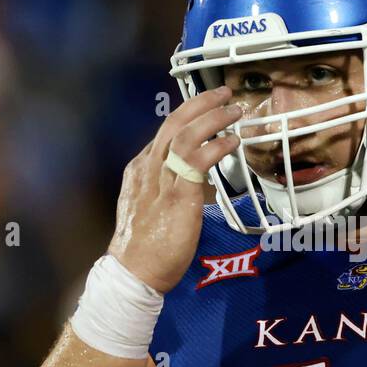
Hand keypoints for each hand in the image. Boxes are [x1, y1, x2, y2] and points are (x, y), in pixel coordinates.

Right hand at [106, 86, 243, 292]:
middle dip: (200, 103)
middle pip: (173, 123)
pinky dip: (217, 146)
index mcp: (140, 171)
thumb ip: (170, 191)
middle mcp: (147, 169)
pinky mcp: (177, 196)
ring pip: (186, 134)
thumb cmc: (146, 249)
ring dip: (213, 117)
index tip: (206, 108)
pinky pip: (198, 160)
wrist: (133, 272)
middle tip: (222, 93)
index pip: (164, 133)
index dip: (187, 116)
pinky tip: (232, 141)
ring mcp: (161, 180)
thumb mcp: (152, 209)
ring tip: (234, 110)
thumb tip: (198, 184)